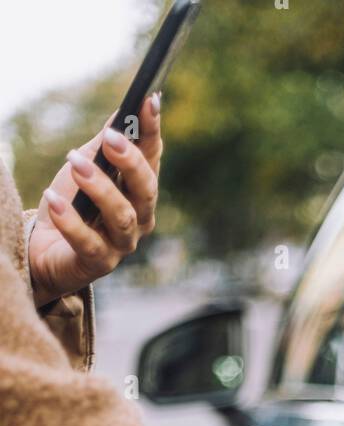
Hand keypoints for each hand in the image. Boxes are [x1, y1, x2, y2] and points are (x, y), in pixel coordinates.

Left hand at [29, 95, 162, 307]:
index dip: (152, 130)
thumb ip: (105, 145)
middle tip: (110, 137)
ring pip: (121, 216)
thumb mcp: (88, 166)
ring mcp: (121, 244)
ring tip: (75, 163)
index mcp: (140, 190)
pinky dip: (71, 221)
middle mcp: (139, 218)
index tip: (148, 100)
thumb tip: (123, 113)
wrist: (47, 247)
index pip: (153, 157)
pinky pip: (88, 243)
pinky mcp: (98, 264)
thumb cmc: (74, 204)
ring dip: (99, 188)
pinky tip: (53, 199)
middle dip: (130, 162)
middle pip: (146, 190)